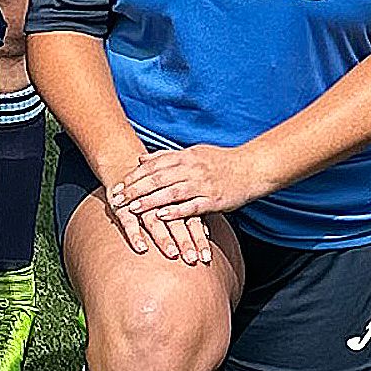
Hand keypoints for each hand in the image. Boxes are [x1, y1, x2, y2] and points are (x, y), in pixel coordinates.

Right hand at [100, 187, 214, 264]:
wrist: (123, 166)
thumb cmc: (155, 186)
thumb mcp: (173, 194)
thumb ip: (190, 211)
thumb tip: (208, 233)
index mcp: (176, 195)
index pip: (192, 218)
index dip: (199, 238)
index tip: (206, 257)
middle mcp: (160, 199)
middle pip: (176, 221)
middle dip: (185, 241)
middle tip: (192, 260)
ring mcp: (141, 203)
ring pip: (154, 221)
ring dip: (164, 238)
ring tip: (172, 254)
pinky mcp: (122, 206)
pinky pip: (128, 222)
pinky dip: (135, 234)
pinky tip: (142, 249)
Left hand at [114, 144, 265, 222]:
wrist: (252, 167)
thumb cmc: (221, 161)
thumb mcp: (193, 153)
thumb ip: (167, 156)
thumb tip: (141, 159)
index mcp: (186, 157)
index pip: (155, 165)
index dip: (135, 176)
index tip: (118, 185)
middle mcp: (193, 169)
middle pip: (159, 179)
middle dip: (136, 190)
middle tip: (118, 199)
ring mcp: (203, 184)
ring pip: (172, 193)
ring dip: (151, 201)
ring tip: (134, 209)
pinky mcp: (214, 199)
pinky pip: (192, 206)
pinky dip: (176, 212)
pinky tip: (163, 217)